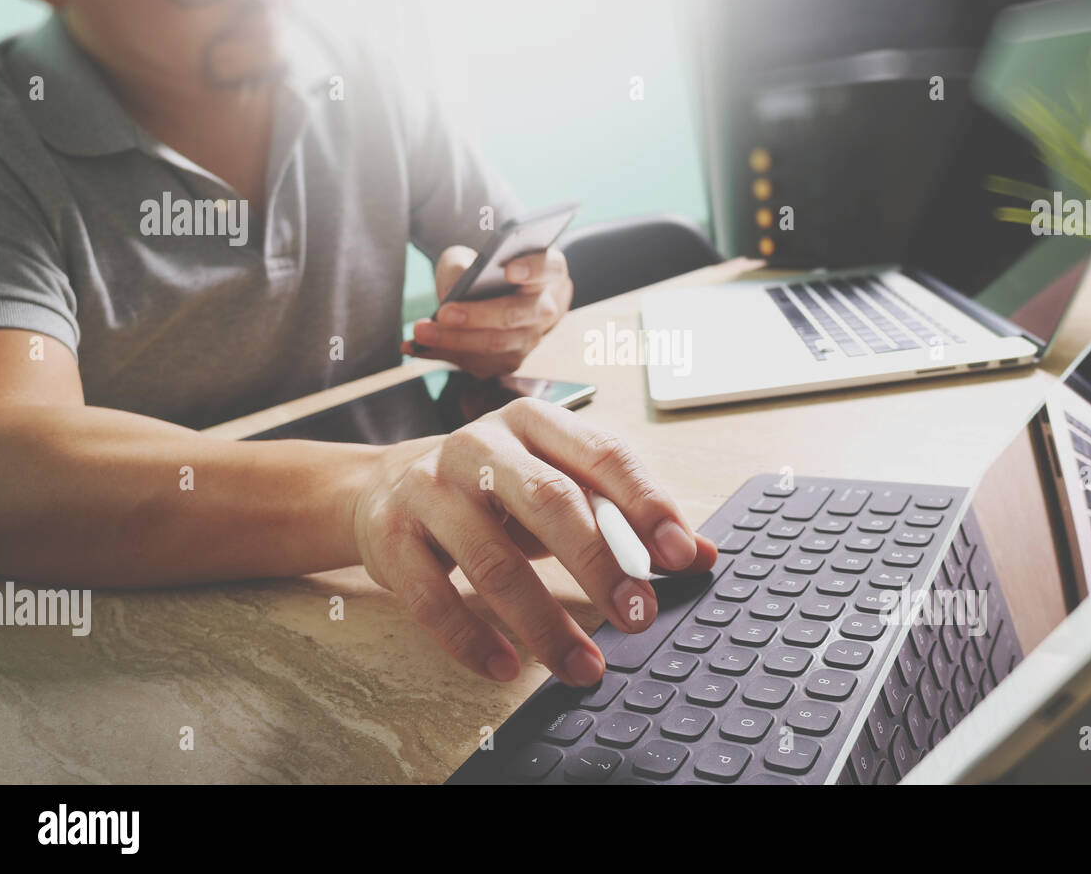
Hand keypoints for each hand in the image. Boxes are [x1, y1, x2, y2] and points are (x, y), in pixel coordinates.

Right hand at [351, 397, 717, 685]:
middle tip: (639, 616)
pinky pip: (431, 596)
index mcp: (534, 423)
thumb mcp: (560, 485)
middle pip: (549, 500)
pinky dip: (471, 638)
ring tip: (585, 665)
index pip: (602, 454)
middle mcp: (479, 445)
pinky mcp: (390, 535)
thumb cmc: (494, 490)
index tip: (682, 555)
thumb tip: (706, 555)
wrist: (384, 487)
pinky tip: (508, 667)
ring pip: (491, 558)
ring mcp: (428, 487)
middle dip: (600, 563)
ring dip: (544, 621)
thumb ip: (627, 515)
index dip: (646, 504)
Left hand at [403, 245, 572, 377]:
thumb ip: (462, 265)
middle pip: (515, 315)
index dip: (532, 268)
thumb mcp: (472, 256)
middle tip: (444, 312)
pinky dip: (443, 355)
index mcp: (547, 272)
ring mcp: (531, 340)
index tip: (509, 270)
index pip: (548, 267)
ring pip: (495, 345)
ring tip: (421, 331)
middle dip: (477, 316)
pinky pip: (478, 363)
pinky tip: (415, 346)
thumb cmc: (488, 273)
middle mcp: (545, 309)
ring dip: (454, 341)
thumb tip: (450, 292)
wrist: (502, 301)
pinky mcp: (510, 362)